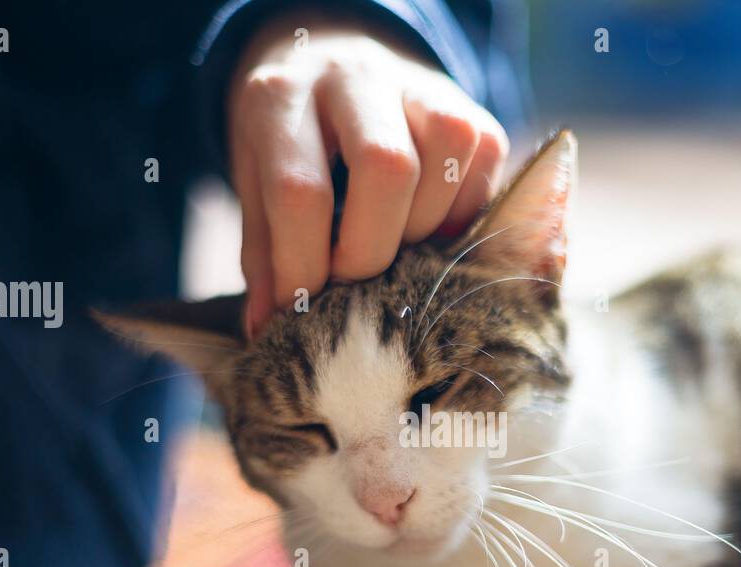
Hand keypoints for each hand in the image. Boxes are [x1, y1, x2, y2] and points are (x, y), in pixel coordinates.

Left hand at [228, 15, 509, 336]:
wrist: (329, 63)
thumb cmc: (288, 143)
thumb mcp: (256, 187)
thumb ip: (265, 254)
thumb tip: (266, 328)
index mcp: (279, 100)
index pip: (300, 192)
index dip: (304, 264)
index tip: (300, 303)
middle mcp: (351, 76)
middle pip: (386, 166)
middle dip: (372, 249)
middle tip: (352, 278)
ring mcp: (415, 82)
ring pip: (446, 150)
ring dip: (425, 223)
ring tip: (395, 245)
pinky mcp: (467, 101)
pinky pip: (484, 155)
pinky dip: (462, 209)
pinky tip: (430, 223)